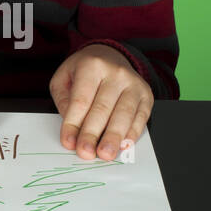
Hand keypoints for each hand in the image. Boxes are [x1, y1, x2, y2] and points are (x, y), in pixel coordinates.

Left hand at [49, 45, 153, 159]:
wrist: (110, 56)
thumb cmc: (85, 71)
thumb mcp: (64, 78)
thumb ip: (64, 101)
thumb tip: (72, 127)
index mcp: (92, 65)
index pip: (81, 100)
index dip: (74, 123)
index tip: (68, 142)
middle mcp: (116, 73)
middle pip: (102, 108)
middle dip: (92, 134)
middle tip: (86, 152)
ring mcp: (133, 83)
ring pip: (123, 114)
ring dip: (113, 137)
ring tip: (105, 154)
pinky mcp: (145, 94)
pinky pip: (140, 117)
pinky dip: (132, 134)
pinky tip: (123, 146)